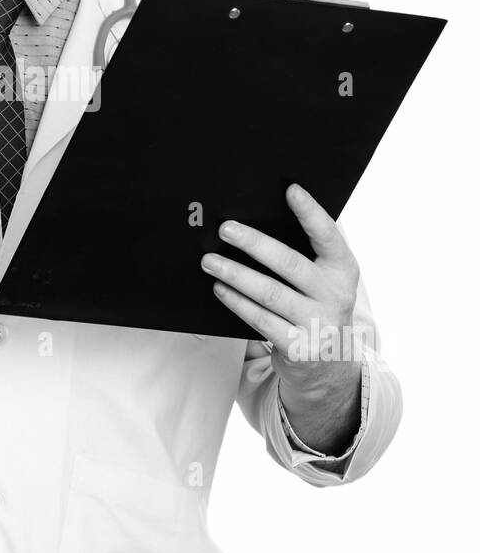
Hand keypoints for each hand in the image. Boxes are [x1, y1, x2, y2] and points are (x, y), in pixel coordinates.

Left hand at [201, 184, 363, 444]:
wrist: (329, 363)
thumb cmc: (317, 304)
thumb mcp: (324, 278)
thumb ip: (308, 249)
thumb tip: (268, 211)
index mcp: (343, 269)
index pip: (328, 235)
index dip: (311, 212)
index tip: (291, 189)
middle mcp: (335, 295)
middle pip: (289, 264)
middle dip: (254, 243)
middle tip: (226, 228)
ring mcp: (317, 323)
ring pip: (269, 293)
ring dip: (235, 273)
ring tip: (210, 260)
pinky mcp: (297, 347)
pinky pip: (260, 320)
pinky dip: (236, 302)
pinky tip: (219, 288)